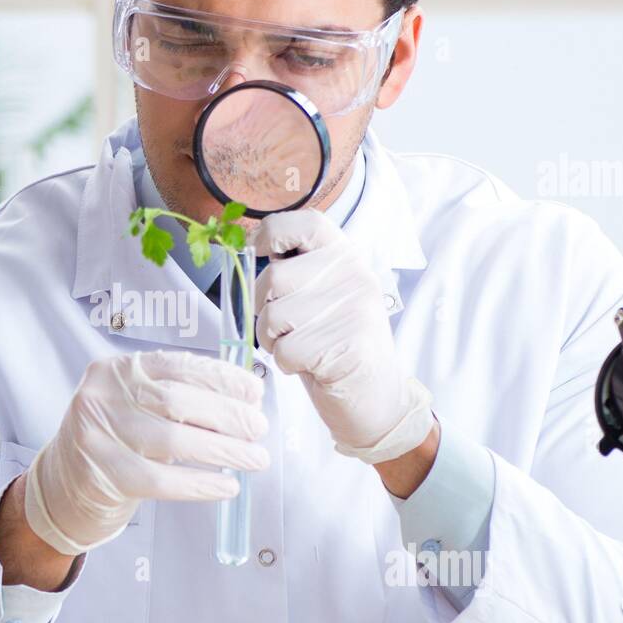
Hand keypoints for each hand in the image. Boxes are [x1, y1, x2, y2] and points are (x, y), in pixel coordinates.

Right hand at [24, 350, 269, 555]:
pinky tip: (227, 486)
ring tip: (255, 458)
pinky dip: (200, 484)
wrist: (62, 487)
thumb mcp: (137, 407)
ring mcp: (98, 434)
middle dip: (228, 415)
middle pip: (178, 400)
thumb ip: (178, 396)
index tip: (254, 392)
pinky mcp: (102, 473)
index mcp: (118, 369)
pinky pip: (161, 479)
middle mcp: (104, 395)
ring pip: (173, 439)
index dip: (222, 378)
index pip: (177, 365)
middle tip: (260, 428)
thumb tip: (245, 400)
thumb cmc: (115, 443)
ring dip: (224, 450)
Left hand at [253, 210, 432, 462]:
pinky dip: (286, 364)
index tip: (258, 254)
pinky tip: (310, 366)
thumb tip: (247, 246)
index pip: (305, 223)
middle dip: (262, 309)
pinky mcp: (348, 347)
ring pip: (273, 317)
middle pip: (273, 277)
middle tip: (282, 328)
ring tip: (298, 348)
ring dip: (272, 341)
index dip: (271, 234)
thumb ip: (294, 270)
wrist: (376, 399)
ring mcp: (355, 310)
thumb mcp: (319, 296)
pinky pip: (286, 351)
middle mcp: (354, 276)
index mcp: (346, 257)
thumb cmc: (334, 344)